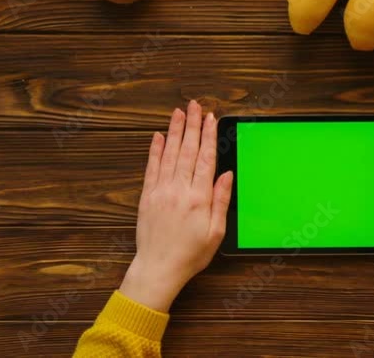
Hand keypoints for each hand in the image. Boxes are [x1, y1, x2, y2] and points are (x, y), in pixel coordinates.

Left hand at [119, 100, 233, 311]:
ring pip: (169, 153)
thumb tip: (227, 174)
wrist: (158, 268)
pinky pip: (152, 167)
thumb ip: (221, 200)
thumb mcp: (216, 232)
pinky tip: (158, 136)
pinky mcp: (147, 196)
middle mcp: (179, 189)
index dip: (208, 135)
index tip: (210, 118)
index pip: (205, 158)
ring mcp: (161, 191)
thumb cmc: (190, 254)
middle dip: (192, 125)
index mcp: (199, 198)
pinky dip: (155, 150)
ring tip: (178, 112)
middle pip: (187, 150)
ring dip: (175, 131)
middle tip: (194, 105)